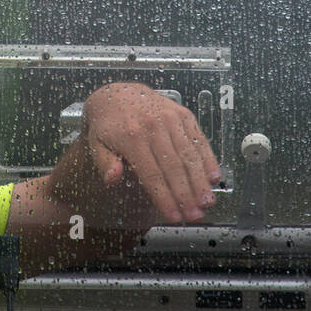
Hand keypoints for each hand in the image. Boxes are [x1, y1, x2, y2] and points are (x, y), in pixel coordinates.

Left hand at [80, 82, 221, 223]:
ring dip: (200, 181)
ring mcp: (171, 119)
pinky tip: (214, 177)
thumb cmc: (109, 124)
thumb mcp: (96, 143)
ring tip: (208, 202)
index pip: (151, 174)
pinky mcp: (183, 115)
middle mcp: (154, 126)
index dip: (165, 198)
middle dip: (186, 195)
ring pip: (189, 155)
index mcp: (132, 137)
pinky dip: (208, 158)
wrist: (119, 93)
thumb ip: (105, 163)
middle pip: (174, 167)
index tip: (174, 217)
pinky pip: (199, 139)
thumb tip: (112, 179)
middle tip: (195, 215)